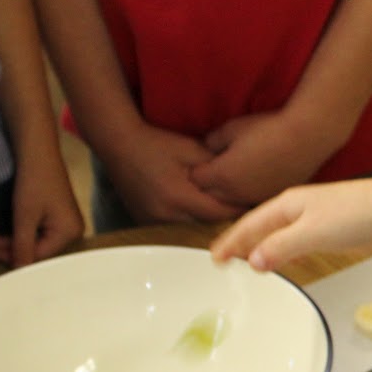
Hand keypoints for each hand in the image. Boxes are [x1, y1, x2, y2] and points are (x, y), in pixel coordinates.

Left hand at [0, 153, 84, 265]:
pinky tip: (4, 230)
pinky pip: (37, 231)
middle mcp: (72, 230)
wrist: (37, 152)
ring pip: (35, 240)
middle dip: (10, 246)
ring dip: (11, 239)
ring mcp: (65, 222)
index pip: (39, 254)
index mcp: (70, 232)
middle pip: (38, 249)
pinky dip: (19, 230)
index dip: (14, 255)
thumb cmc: (34, 182)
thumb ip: (22, 246)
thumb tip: (19, 271)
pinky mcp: (56, 215)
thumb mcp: (25, 216)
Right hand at [95, 123, 243, 225]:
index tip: (253, 203)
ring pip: (191, 227)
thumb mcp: (192, 149)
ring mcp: (153, 221)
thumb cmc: (156, 144)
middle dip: (224, 216)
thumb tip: (241, 180)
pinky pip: (174, 226)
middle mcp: (166, 214)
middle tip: (243, 208)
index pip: (219, 212)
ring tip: (221, 208)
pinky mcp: (145, 221)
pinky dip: (187, 219)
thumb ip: (217, 167)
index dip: (238, 208)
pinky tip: (195, 208)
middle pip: (207, 223)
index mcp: (179, 196)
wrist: (118, 144)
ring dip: (206, 220)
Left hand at [190, 110, 339, 207]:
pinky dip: (246, 193)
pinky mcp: (271, 198)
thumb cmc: (268, 128)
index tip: (202, 158)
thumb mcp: (232, 128)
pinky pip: (250, 201)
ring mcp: (254, 198)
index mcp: (222, 175)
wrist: (306, 138)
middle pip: (209, 196)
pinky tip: (255, 178)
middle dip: (208, 184)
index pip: (195, 179)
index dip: (197, 168)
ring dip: (227, 192)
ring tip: (235, 173)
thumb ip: (212, 141)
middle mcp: (236, 193)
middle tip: (214, 167)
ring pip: (230, 203)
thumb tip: (206, 149)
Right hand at [209, 179, 371, 271]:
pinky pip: (298, 240)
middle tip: (224, 260)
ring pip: (280, 234)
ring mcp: (316, 217)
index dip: (231, 241)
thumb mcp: (312, 232)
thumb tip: (254, 262)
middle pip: (262, 227)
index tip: (215, 257)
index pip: (250, 224)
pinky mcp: (333, 229)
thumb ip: (281, 247)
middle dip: (242, 242)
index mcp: (288, 204)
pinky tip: (287, 259)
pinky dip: (285, 251)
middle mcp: (299, 208)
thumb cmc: (358, 213)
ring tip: (248, 262)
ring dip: (262, 248)